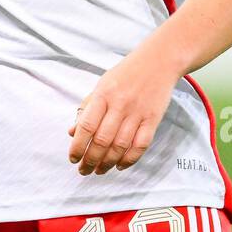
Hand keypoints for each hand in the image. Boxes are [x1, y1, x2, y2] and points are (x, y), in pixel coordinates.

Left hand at [67, 56, 178, 174]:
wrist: (158, 61)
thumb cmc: (126, 73)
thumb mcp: (102, 85)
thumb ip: (87, 108)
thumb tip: (72, 132)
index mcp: (103, 94)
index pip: (87, 126)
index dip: (78, 146)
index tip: (73, 158)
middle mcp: (120, 104)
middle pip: (102, 140)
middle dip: (90, 160)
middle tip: (84, 170)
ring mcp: (138, 112)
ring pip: (120, 146)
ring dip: (107, 163)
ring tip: (99, 171)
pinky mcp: (153, 119)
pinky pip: (140, 145)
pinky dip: (129, 159)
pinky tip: (119, 165)